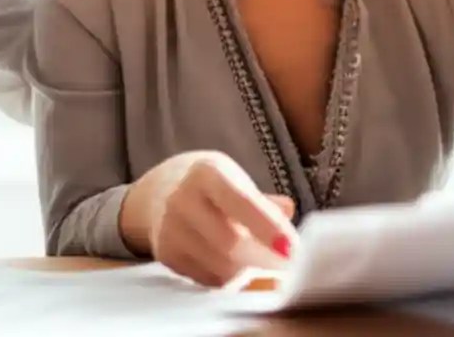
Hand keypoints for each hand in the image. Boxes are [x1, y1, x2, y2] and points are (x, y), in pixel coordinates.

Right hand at [122, 151, 297, 286]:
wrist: (161, 192)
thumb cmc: (213, 188)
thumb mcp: (237, 181)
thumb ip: (264, 201)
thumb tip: (288, 213)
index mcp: (206, 173)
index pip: (241, 202)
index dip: (268, 227)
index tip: (292, 249)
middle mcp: (182, 199)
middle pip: (231, 243)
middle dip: (265, 259)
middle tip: (291, 266)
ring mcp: (170, 229)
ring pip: (221, 267)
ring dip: (249, 271)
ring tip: (259, 261)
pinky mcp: (166, 255)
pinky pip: (208, 280)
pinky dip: (229, 279)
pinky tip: (233, 265)